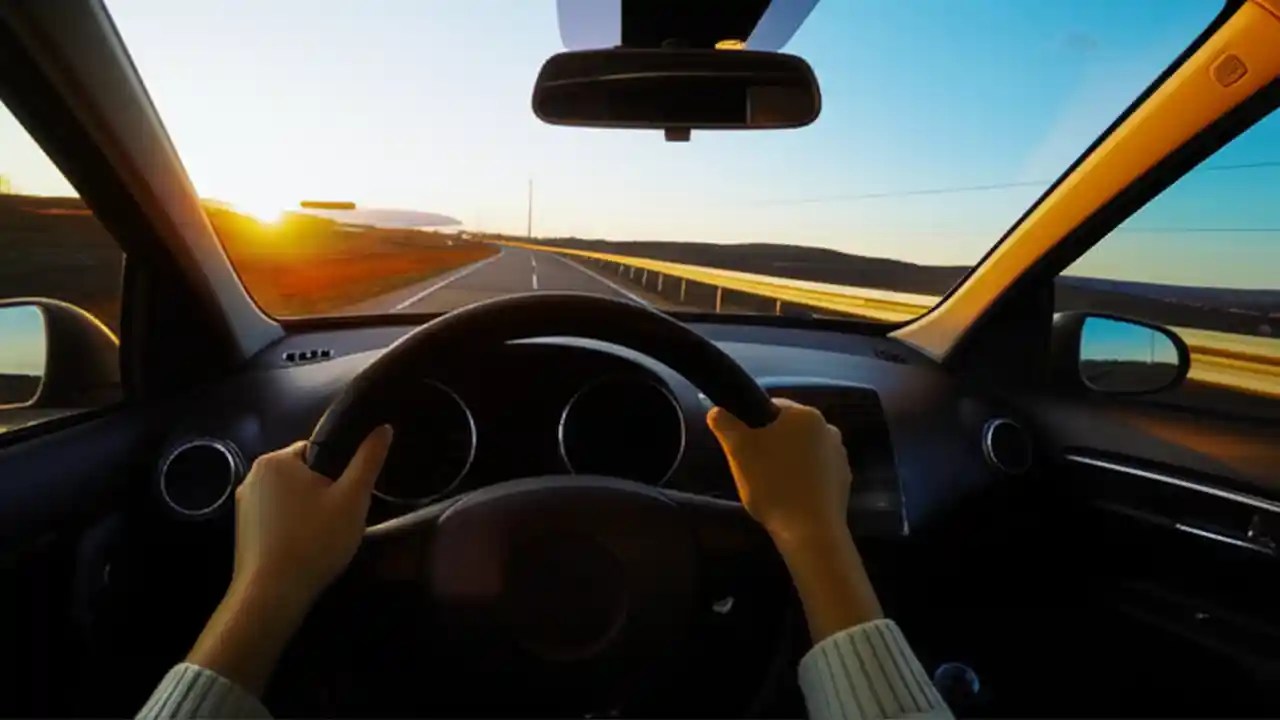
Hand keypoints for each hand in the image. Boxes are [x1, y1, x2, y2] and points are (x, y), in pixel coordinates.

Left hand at [187, 426, 392, 695]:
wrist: (271, 595)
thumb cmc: (314, 541)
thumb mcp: (352, 499)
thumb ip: (369, 460)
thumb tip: (384, 427)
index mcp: (276, 460)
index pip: (318, 451)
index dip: (339, 472)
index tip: (348, 498)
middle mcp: (253, 475)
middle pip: (303, 473)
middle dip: (323, 492)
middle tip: (340, 519)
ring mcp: (243, 504)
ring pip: (290, 497)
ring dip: (308, 510)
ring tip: (323, 537)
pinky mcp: (241, 530)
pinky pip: (276, 517)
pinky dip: (291, 526)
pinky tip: (304, 547)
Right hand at [707, 398, 850, 545]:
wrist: (810, 531)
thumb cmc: (772, 484)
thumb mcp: (738, 452)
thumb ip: (725, 424)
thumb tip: (717, 410)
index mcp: (805, 414)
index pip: (771, 408)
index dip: (753, 425)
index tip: (744, 447)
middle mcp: (828, 428)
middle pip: (789, 430)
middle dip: (772, 444)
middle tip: (755, 468)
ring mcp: (840, 455)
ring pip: (803, 451)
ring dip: (788, 461)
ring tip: (774, 486)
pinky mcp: (844, 479)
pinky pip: (817, 471)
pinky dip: (804, 478)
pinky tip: (792, 497)